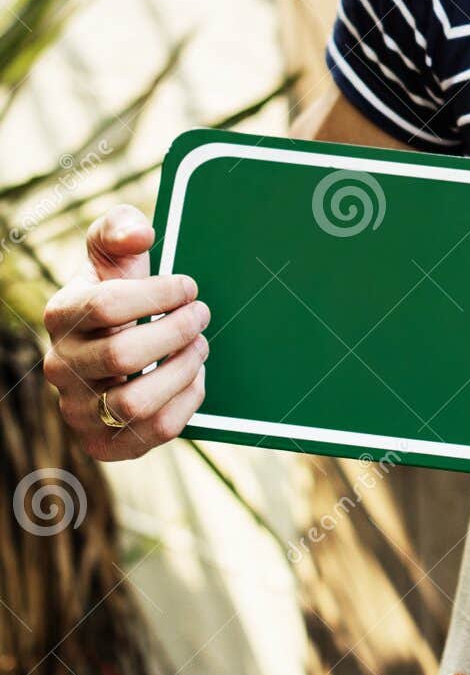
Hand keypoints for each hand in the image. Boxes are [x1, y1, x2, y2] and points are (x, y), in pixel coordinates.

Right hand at [42, 205, 209, 460]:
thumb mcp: (112, 257)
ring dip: (182, 370)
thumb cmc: (118, 299)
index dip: (159, 293)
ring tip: (200, 346)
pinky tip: (194, 377)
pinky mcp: (107, 443)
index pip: (105, 305)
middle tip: (202, 316)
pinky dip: (186, 403)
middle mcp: (62, 367)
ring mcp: (80, 410)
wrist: (113, 355)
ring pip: (135, 402)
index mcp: (61, 316)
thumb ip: (118, 230)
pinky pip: (153, 432)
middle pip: (122, 355)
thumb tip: (141, 233)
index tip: (188, 286)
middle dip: (176, 332)